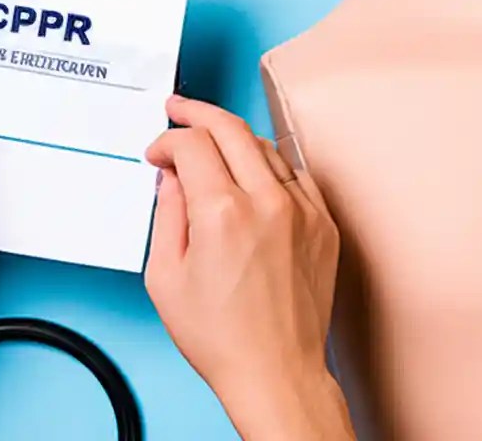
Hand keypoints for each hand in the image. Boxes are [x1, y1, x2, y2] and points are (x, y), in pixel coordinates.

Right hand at [143, 95, 352, 439]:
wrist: (277, 371)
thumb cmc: (221, 337)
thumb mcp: (165, 276)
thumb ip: (167, 214)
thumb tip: (172, 177)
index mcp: (222, 214)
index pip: (192, 143)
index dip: (167, 140)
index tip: (158, 153)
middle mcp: (267, 203)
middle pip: (231, 128)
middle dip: (197, 113)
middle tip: (179, 110)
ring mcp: (302, 211)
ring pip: (266, 146)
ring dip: (234, 138)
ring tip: (213, 145)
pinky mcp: (323, 224)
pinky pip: (295, 174)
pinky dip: (269, 165)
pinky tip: (252, 173)